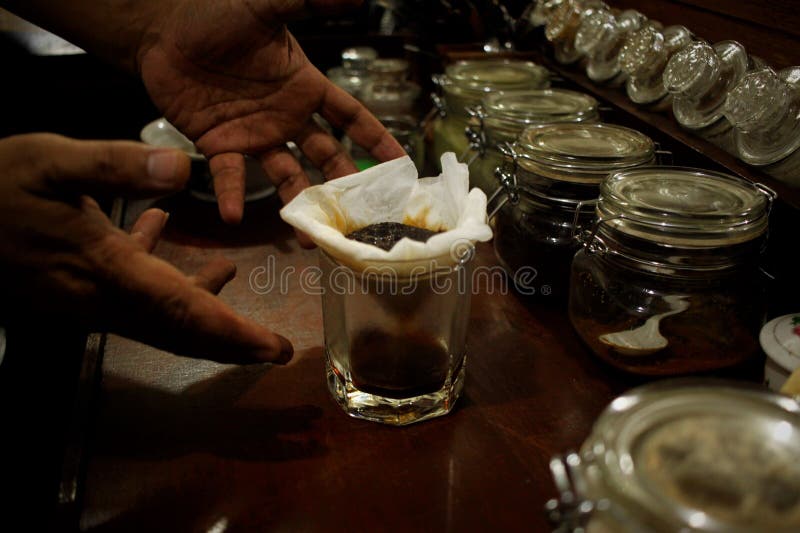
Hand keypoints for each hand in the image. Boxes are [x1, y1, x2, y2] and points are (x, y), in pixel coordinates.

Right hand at [0, 134, 291, 364]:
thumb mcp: (52, 161)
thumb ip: (117, 166)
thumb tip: (184, 169)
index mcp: (107, 269)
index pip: (184, 311)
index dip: (233, 331)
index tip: (271, 347)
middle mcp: (102, 296)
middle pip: (180, 329)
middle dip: (231, 340)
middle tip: (273, 348)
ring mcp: (87, 298)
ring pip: (159, 315)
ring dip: (200, 308)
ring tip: (231, 278)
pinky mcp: (75, 288)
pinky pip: (130, 294)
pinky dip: (156, 275)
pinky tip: (159, 228)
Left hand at [138, 0, 405, 233]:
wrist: (164, 31)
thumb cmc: (216, 14)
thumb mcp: (266, 8)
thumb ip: (308, 2)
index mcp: (304, 89)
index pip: (351, 118)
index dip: (376, 140)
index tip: (401, 166)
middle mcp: (287, 118)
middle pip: (327, 158)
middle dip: (345, 188)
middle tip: (363, 219)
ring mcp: (256, 135)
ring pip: (287, 177)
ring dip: (298, 206)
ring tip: (310, 239)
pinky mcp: (220, 146)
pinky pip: (231, 176)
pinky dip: (232, 195)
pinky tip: (233, 216)